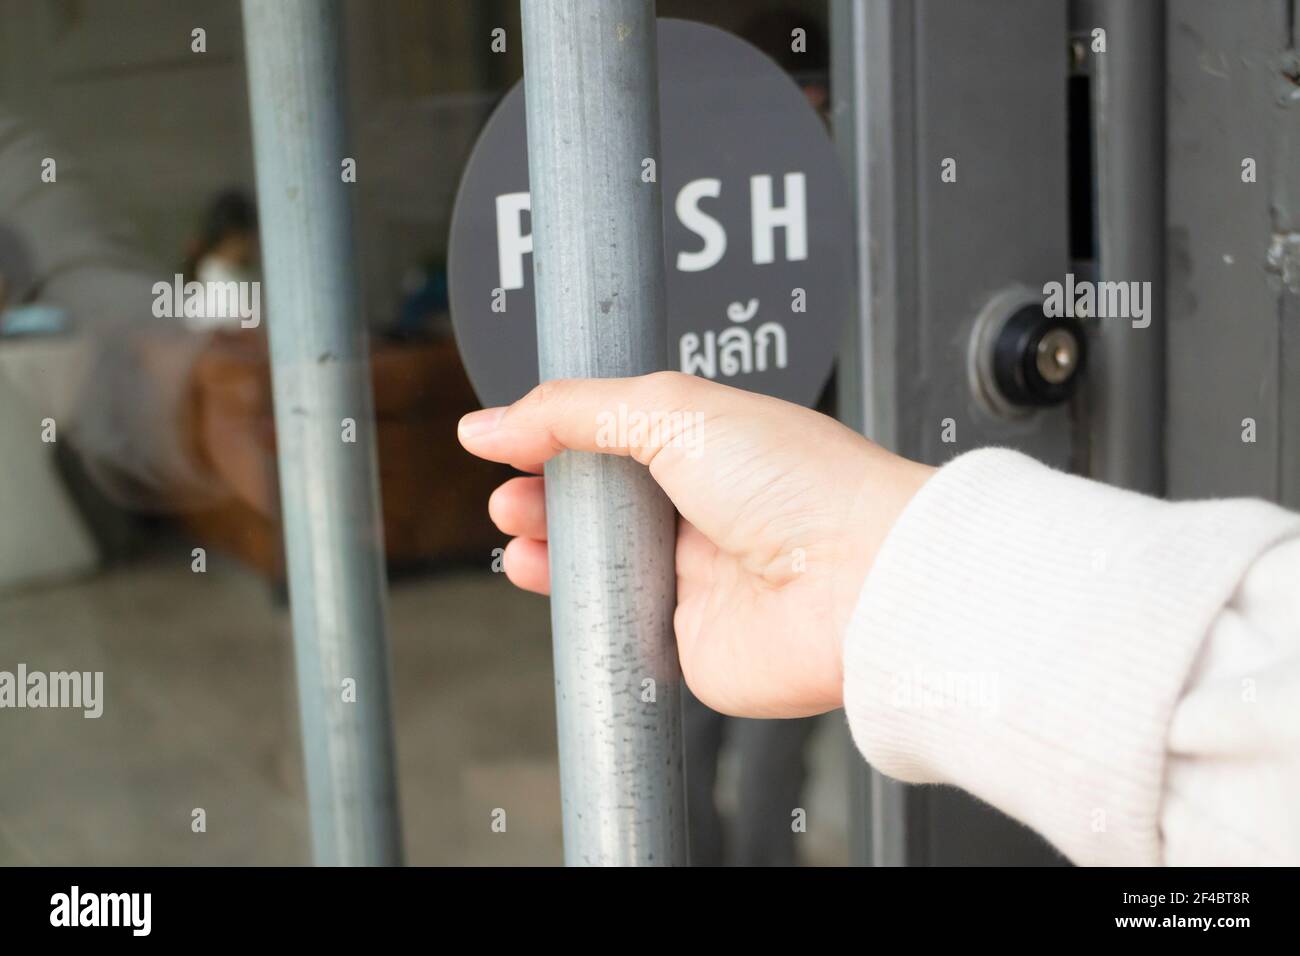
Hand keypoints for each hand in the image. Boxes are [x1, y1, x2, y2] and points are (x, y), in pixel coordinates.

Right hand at [458, 372, 933, 718]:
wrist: (860, 580)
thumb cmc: (801, 484)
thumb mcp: (672, 411)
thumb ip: (573, 412)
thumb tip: (490, 423)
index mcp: (707, 444)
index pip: (613, 437)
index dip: (558, 439)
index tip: (508, 441)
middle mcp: (701, 509)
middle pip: (600, 504)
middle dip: (544, 497)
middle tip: (511, 496)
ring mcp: (694, 577)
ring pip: (601, 565)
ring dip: (549, 550)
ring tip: (517, 535)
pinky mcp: (689, 641)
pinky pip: (616, 627)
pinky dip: (577, 610)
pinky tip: (549, 586)